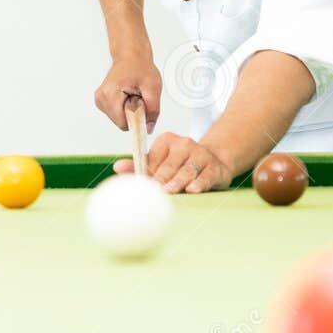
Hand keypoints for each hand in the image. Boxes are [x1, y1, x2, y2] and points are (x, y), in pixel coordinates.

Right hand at [94, 57, 160, 132]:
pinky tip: (127, 96)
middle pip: (121, 122)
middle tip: (138, 96)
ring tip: (133, 94)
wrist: (130, 57)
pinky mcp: (101, 102)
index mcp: (110, 94)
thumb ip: (153, 109)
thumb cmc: (140, 67)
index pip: (123, 123)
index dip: (136, 118)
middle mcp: (101, 98)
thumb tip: (148, 128)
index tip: (142, 105)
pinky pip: (117, 115)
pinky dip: (125, 109)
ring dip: (129, 111)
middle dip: (133, 113)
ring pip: (119, 120)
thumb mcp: (153, 87)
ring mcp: (100, 100)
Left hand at [114, 133, 233, 193]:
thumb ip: (140, 165)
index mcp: (167, 141)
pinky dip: (198, 183)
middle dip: (160, 179)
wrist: (215, 161)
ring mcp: (200, 155)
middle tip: (152, 191)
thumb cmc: (182, 164)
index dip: (147, 174)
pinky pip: (205, 176)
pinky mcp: (214, 167)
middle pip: (169, 165)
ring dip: (177, 182)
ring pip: (187, 170)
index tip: (141, 185)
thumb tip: (117, 167)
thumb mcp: (161, 161)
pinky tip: (192, 189)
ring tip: (168, 191)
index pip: (154, 159)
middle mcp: (184, 144)